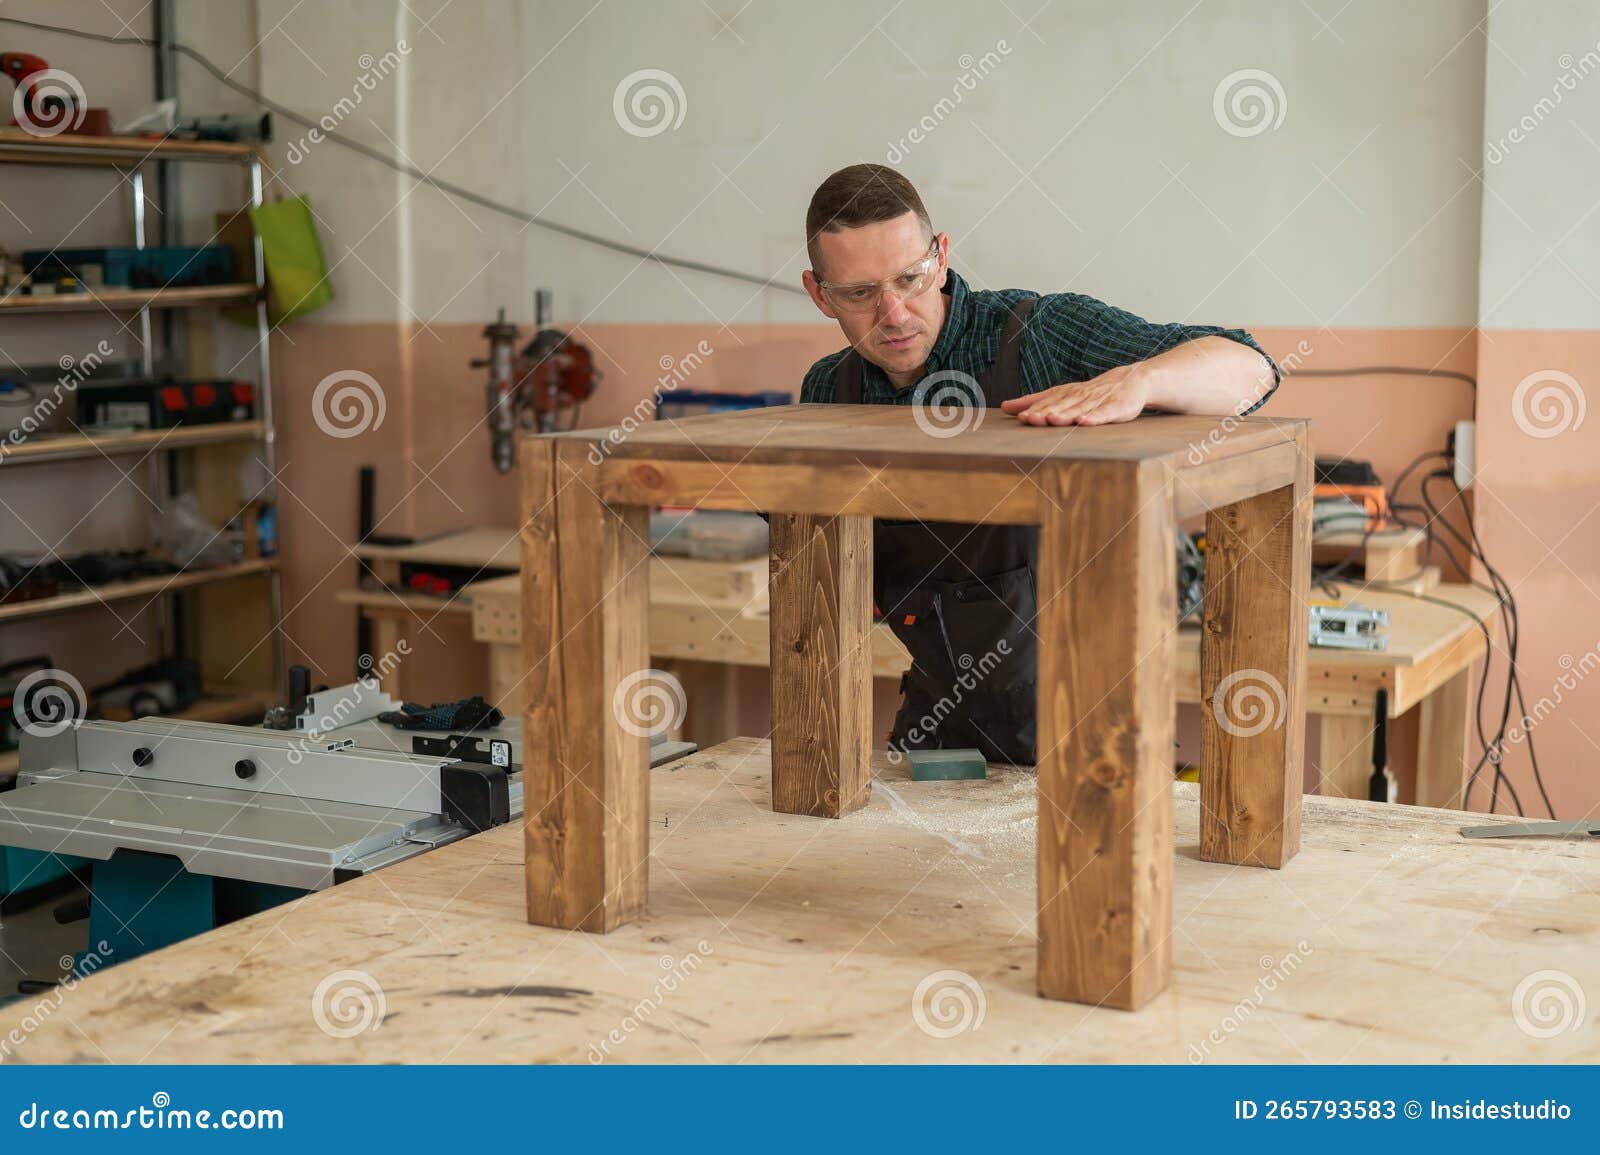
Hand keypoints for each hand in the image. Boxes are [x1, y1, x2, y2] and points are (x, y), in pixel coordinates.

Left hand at [1000, 363, 1150, 425]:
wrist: (1131, 380)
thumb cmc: (1091, 392)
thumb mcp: (1061, 395)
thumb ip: (1034, 401)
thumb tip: (1003, 407)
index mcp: (1066, 394)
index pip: (1047, 401)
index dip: (1034, 409)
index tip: (1020, 416)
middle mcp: (1080, 396)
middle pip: (1060, 405)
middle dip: (1045, 412)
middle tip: (1029, 418)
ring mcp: (1099, 401)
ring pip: (1079, 409)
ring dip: (1066, 414)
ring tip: (1052, 419)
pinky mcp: (1117, 407)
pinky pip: (1104, 413)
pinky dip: (1095, 417)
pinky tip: (1085, 422)